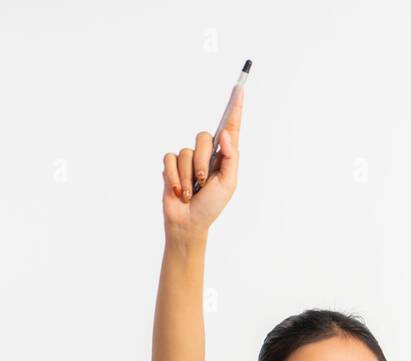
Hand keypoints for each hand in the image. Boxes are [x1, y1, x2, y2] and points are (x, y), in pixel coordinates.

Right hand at [161, 85, 243, 238]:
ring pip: (186, 152)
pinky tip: (179, 190)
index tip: (240, 89)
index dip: (235, 108)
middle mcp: (206, 153)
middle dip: (202, 162)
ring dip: (188, 176)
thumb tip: (225, 133)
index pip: (230, 127)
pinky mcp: (171, 165)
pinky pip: (171, 160)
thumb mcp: (229, 184)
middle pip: (203, 137)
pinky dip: (175, 177)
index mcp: (224, 156)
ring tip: (192, 191)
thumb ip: (230, 157)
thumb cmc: (211, 206)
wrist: (188, 222)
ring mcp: (188, 158)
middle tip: (203, 182)